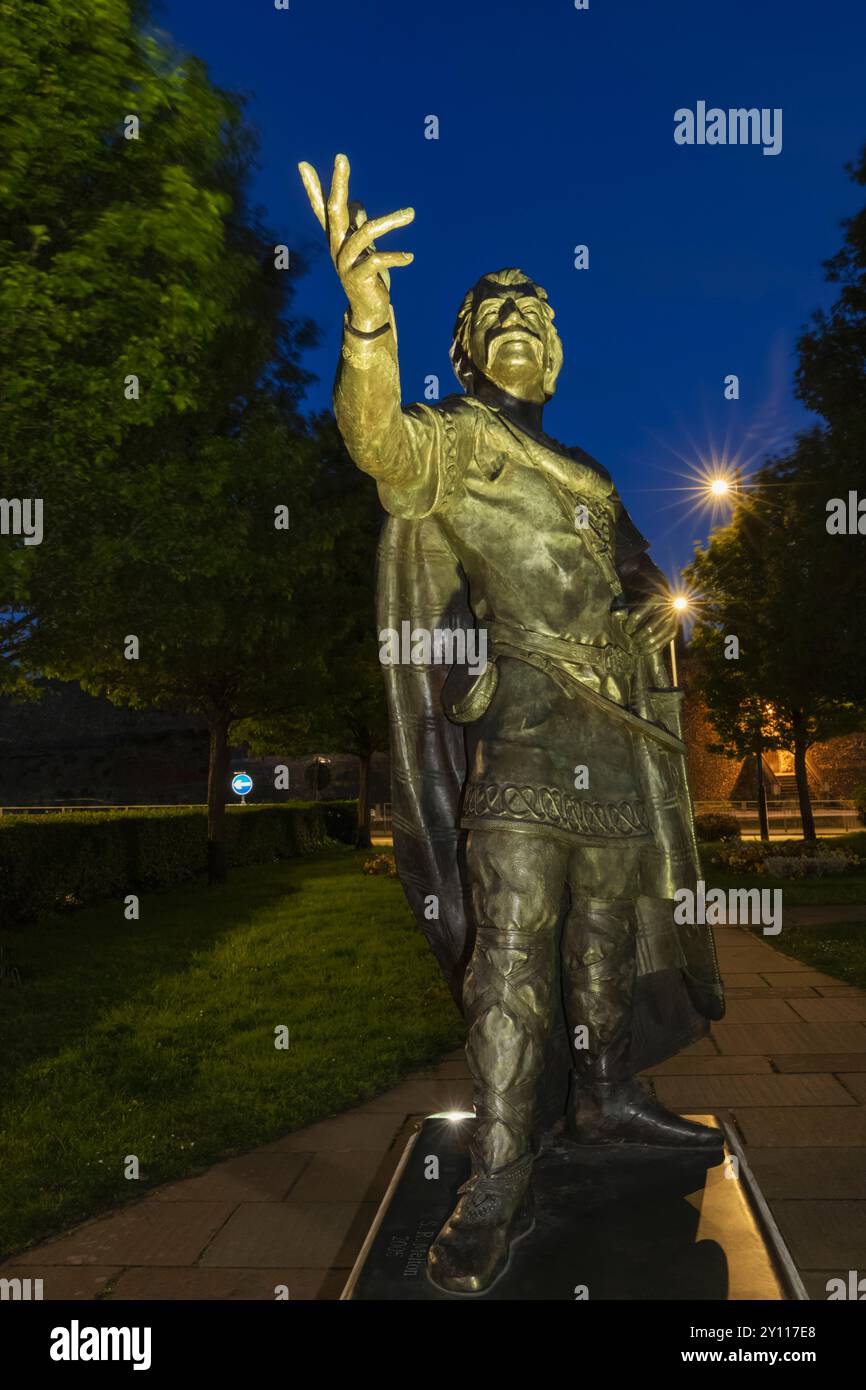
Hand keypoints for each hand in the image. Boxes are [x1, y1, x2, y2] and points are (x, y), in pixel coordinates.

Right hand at [298, 153, 414, 332]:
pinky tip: (410, 257)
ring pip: (364, 233)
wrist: (368, 310)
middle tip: (342, 157)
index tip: (303, 165)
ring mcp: (345, 263)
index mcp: (338, 238)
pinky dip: (396, 257)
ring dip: (389, 221)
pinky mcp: (359, 279)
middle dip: (338, 183)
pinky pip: (377, 261)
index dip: (313, 188)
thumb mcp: (365, 248)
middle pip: (334, 211)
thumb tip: (356, 202)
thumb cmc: (368, 276)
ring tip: (411, 214)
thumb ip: (358, 226)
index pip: (323, 209)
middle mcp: (337, 247)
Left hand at [621, 596, 677, 654]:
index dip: (630, 625)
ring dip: (644, 644)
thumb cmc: (639, 601)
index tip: (625, 630)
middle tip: (629, 640)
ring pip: (657, 636)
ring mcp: (672, 619)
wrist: (657, 600)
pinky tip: (641, 651)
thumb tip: (615, 615)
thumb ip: (622, 607)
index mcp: (653, 598)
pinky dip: (652, 648)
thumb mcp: (631, 599)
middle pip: (649, 628)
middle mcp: (665, 608)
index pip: (638, 615)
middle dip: (637, 637)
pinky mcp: (673, 630)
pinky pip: (664, 642)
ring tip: (634, 647)